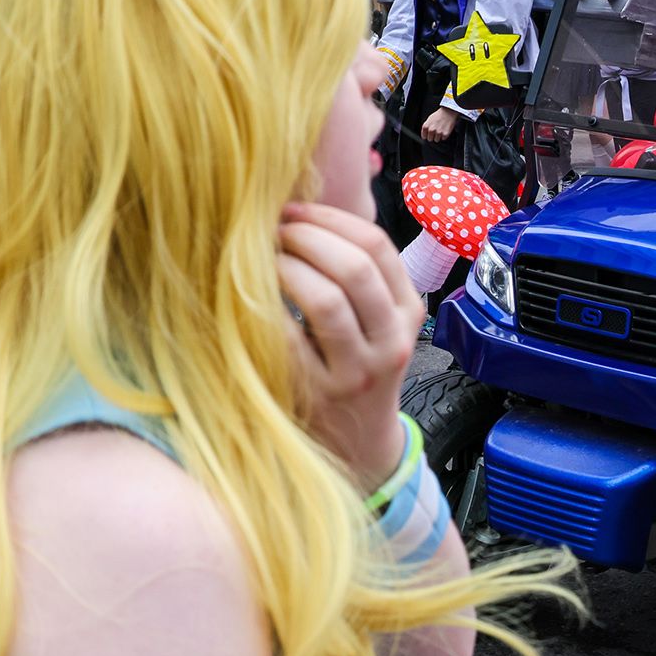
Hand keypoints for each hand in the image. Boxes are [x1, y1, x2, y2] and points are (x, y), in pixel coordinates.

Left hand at [277, 201, 422, 490]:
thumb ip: (359, 278)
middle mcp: (390, 342)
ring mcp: (357, 371)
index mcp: (408, 314)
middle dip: (307, 236)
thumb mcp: (377, 325)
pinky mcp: (319, 393)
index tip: (294, 211)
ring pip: (328, 300)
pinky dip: (265, 306)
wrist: (356, 443)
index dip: (331, 219)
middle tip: (272, 231)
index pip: (379, 246)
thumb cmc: (356, 370)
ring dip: (287, 267)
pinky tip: (247, 295)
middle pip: (356, 268)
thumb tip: (301, 212)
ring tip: (262, 259)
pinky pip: (288, 337)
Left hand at [422, 107, 460, 143]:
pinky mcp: (445, 134)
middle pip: (430, 139)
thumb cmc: (439, 115)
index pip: (424, 137)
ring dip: (439, 136)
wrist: (448, 112)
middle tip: (436, 131)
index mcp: (426, 126)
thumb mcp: (429, 119)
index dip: (427, 135)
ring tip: (441, 130)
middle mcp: (431, 130)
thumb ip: (426, 127)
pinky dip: (444, 135)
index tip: (429, 134)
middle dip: (433, 136)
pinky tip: (445, 130)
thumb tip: (425, 133)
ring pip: (436, 140)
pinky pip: (443, 139)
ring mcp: (438, 133)